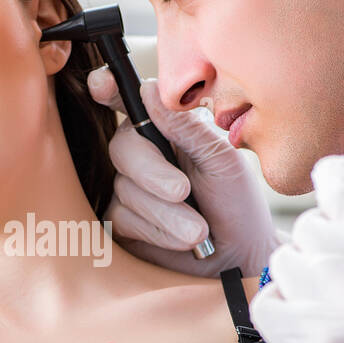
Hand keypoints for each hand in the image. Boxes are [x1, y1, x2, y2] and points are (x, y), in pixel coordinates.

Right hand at [87, 66, 277, 277]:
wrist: (239, 257)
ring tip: (199, 230)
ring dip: (166, 213)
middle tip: (183, 192)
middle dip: (153, 173)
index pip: (130, 101)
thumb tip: (148, 90)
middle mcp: (142, 154)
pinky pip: (123, 219)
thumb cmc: (236, 204)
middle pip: (123, 148)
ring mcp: (128, 188)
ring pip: (126, 189)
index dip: (110, 89)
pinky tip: (183, 240)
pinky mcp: (123, 222)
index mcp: (167, 129)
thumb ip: (187, 128)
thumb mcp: (221, 160)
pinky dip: (157, 231)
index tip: (103, 85)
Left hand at [247, 153, 343, 342]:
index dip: (339, 180)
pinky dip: (286, 302)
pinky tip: (317, 313)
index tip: (342, 190)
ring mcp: (321, 321)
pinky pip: (267, 303)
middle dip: (333, 236)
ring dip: (309, 271)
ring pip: (285, 261)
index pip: (337, 183)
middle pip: (310, 225)